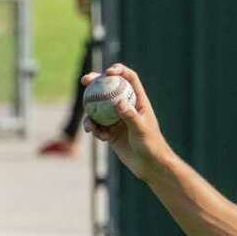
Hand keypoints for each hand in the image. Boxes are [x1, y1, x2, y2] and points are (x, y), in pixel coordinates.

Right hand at [81, 63, 170, 180]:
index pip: (129, 79)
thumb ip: (130, 115)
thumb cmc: (151, 146)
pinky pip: (96, 124)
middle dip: (95, 81)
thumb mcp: (141, 130)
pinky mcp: (110, 130)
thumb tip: (118, 102)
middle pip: (108, 88)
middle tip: (85, 81)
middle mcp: (126, 106)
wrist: (149, 165)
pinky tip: (100, 136)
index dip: (119, 70)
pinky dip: (95, 129)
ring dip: (91, 113)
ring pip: (98, 107)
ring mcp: (117, 118)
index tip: (108, 72)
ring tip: (91, 126)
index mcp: (138, 101)